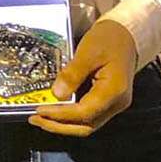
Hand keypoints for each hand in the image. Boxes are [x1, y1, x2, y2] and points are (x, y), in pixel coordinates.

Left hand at [32, 19, 137, 136]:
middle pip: (86, 126)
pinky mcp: (106, 102)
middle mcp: (116, 103)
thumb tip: (57, 94)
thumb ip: (72, 74)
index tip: (39, 110)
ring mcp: (113, 105)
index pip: (85, 113)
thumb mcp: (88, 52)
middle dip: (58, 126)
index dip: (60, 115)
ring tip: (40, 118)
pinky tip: (54, 112)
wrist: (125, 35)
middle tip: (35, 119)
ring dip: (62, 124)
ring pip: (86, 125)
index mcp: (114, 91)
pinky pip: (87, 116)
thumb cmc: (108, 40)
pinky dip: (69, 117)